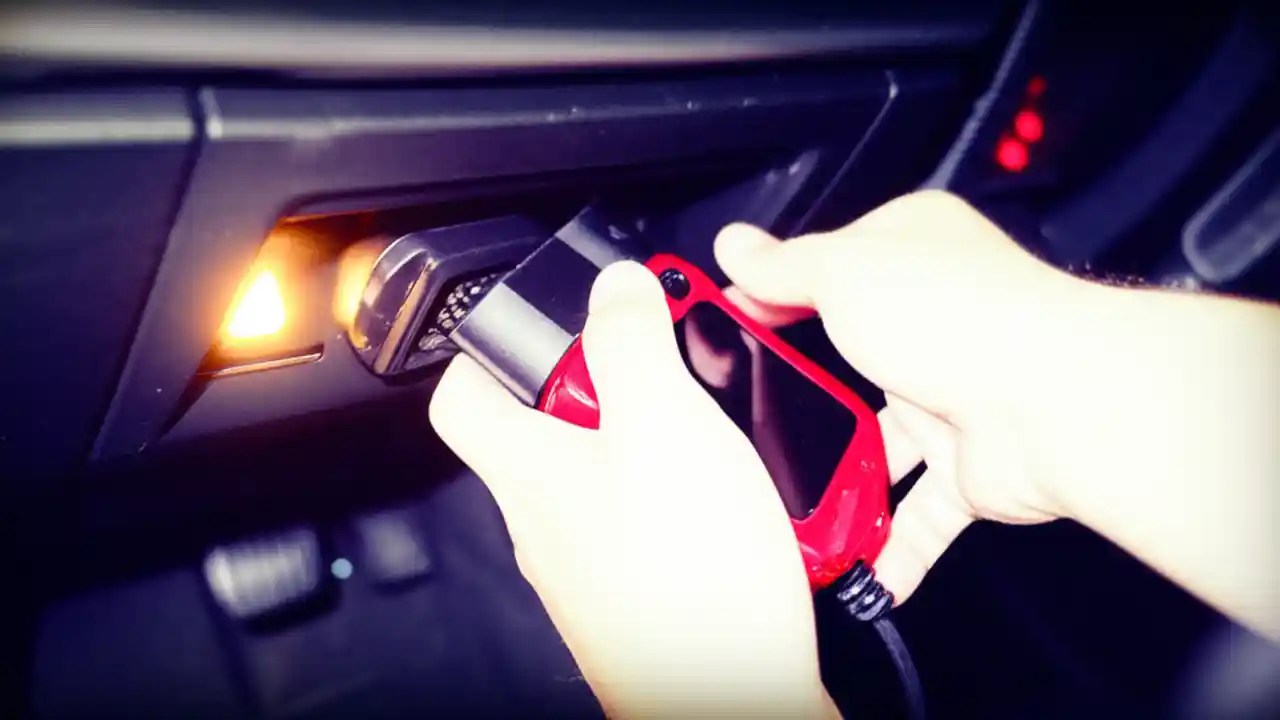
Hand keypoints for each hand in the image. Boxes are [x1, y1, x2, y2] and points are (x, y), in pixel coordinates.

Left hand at [430, 262, 836, 718]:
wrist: (738, 700)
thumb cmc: (690, 586)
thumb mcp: (662, 424)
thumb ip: (630, 343)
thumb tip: (612, 287)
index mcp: (528, 469)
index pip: (461, 393)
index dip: (491, 343)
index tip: (548, 320)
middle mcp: (548, 518)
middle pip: (548, 426)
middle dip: (606, 383)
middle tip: (665, 365)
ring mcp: (593, 561)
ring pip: (606, 470)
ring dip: (654, 434)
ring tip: (711, 424)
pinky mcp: (642, 590)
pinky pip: (650, 516)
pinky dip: (684, 489)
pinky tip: (732, 492)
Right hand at [716, 190, 1279, 636]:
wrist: (1057, 404)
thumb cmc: (966, 317)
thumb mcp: (844, 269)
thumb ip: (784, 266)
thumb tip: (736, 245)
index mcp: (908, 255)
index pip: (825, 271)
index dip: (770, 297)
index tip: (723, 322)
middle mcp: (934, 322)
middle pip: (848, 362)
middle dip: (802, 395)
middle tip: (744, 419)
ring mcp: (952, 394)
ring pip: (878, 446)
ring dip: (837, 478)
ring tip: (783, 499)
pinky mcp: (969, 466)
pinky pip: (918, 514)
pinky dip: (887, 548)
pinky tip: (850, 566)